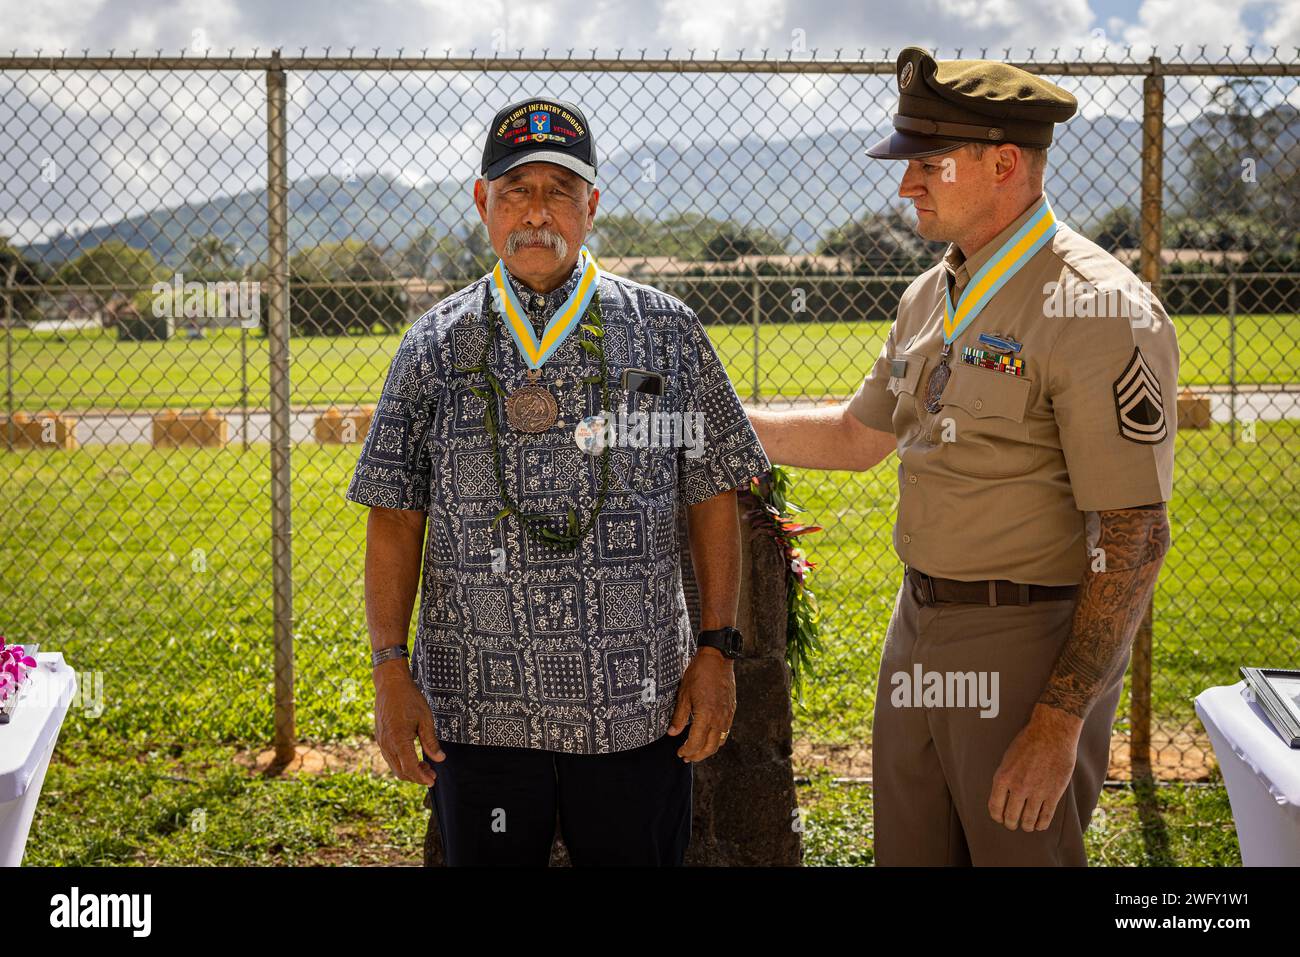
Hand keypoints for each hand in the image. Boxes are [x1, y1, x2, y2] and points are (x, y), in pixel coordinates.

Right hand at [373, 662, 443, 785]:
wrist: (390, 684)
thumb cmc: (409, 698)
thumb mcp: (425, 719)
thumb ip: (431, 741)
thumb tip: (440, 759)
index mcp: (398, 740)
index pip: (410, 768)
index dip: (422, 777)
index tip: (433, 780)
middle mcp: (387, 744)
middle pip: (400, 772)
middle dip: (416, 777)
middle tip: (432, 775)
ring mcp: (381, 741)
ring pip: (394, 766)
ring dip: (409, 770)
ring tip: (426, 767)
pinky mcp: (380, 738)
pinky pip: (390, 757)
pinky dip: (402, 762)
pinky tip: (414, 757)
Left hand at [667, 647, 735, 762]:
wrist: (718, 658)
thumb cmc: (699, 673)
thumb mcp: (684, 694)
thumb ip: (679, 716)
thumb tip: (672, 733)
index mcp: (706, 715)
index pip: (696, 743)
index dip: (687, 751)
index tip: (679, 753)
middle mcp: (719, 718)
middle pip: (710, 747)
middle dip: (698, 755)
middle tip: (686, 757)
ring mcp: (727, 715)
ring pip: (720, 741)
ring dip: (708, 749)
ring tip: (697, 750)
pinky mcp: (731, 710)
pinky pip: (725, 731)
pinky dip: (717, 739)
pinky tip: (708, 736)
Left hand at [987, 703, 1082, 830]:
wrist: (1052, 734)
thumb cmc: (1028, 742)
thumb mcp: (1007, 758)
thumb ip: (1005, 777)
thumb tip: (1003, 793)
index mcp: (1003, 778)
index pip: (995, 807)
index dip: (997, 816)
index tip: (999, 818)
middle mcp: (1018, 788)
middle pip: (1011, 817)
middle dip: (1011, 823)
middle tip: (1012, 824)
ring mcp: (1037, 792)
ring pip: (1028, 820)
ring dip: (1026, 826)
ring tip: (1026, 826)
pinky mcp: (1053, 794)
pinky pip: (1046, 816)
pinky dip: (1041, 824)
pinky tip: (1039, 825)